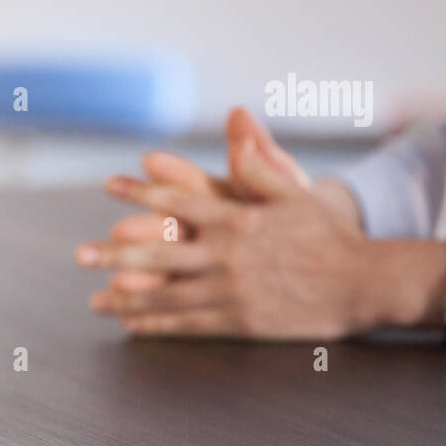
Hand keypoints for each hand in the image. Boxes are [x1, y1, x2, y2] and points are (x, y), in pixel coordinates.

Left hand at [79, 117, 373, 338]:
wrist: (365, 282)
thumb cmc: (331, 234)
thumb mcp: (295, 192)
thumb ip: (258, 163)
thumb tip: (237, 118)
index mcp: (237, 218)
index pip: (178, 200)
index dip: (140, 192)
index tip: (110, 185)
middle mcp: (226, 253)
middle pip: (159, 253)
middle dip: (114, 254)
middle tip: (80, 255)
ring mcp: (231, 290)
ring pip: (167, 294)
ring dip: (127, 297)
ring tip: (94, 301)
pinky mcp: (240, 320)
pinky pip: (188, 324)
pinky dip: (157, 325)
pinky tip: (132, 326)